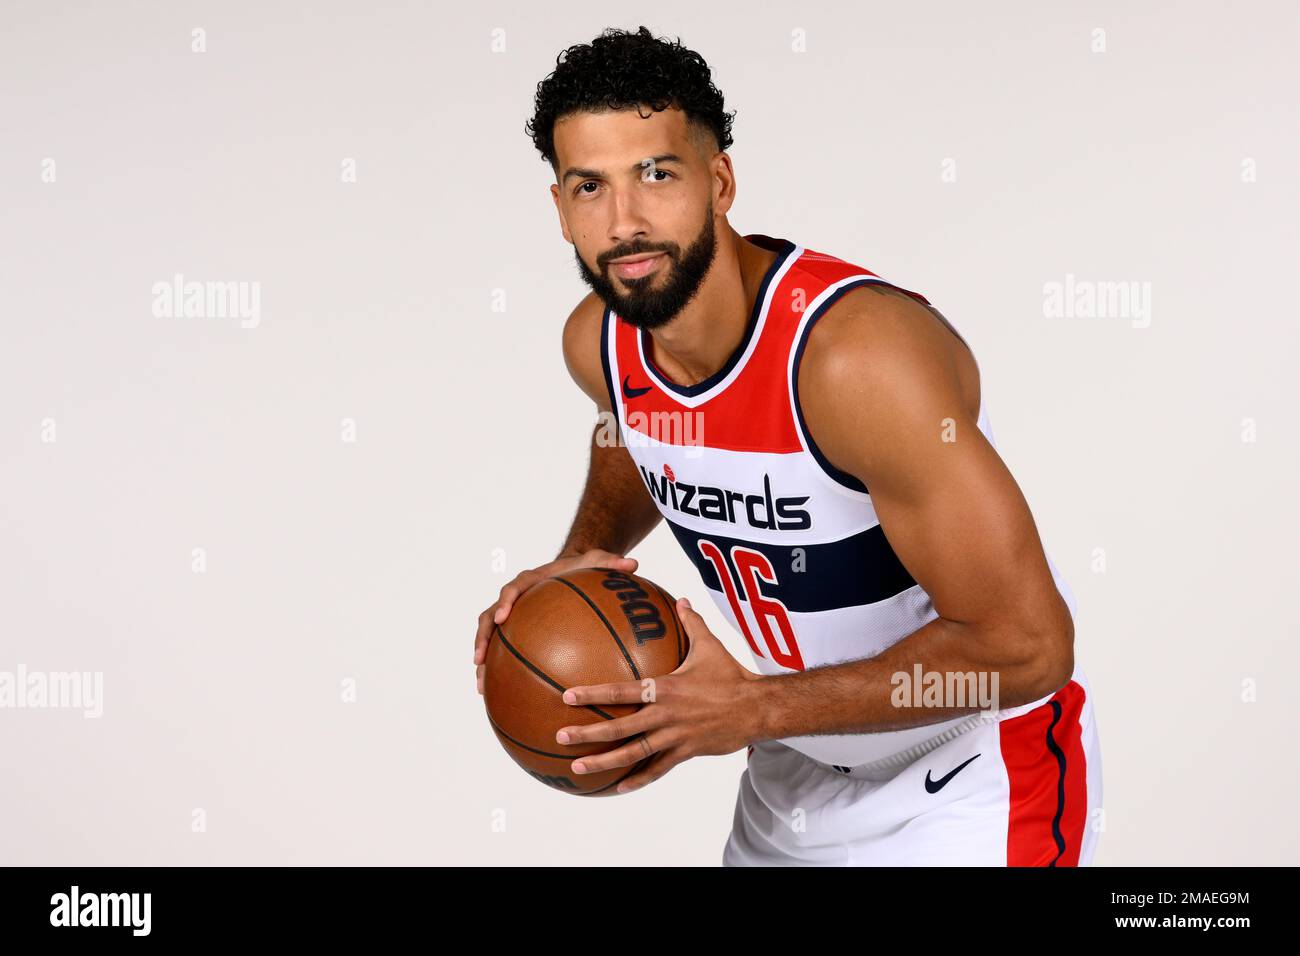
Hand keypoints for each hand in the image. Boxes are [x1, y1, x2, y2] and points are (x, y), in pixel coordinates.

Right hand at [473, 549, 638, 694]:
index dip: (505, 603)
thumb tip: (634, 564)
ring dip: (483, 660)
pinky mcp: (517, 630)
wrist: (570, 569)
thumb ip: (612, 563)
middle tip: (479, 660)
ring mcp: (513, 615)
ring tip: (481, 686)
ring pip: (490, 637)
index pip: (512, 589)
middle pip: (489, 617)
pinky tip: (502, 694)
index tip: (502, 618)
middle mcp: (515, 598)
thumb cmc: (583, 567)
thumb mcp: (599, 561)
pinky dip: (499, 669)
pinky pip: (503, 650)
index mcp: (530, 580)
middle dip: (482, 638)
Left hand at [554, 597, 762, 793]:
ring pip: (633, 753)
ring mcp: (674, 736)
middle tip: (561, 736)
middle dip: (588, 733)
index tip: (567, 696)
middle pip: (620, 727)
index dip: (593, 692)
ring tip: (577, 767)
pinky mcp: (686, 752)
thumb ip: (691, 623)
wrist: (757, 707)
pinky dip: (638, 780)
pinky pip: (658, 770)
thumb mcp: (709, 645)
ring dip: (604, 762)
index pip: (621, 689)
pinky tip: (618, 789)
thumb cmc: (732, 674)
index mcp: (664, 687)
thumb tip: (681, 600)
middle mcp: (665, 714)